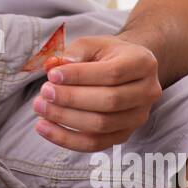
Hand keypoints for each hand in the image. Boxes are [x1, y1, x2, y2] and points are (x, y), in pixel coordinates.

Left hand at [32, 34, 161, 151]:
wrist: (126, 70)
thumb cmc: (107, 55)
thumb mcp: (93, 44)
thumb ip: (75, 52)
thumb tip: (55, 68)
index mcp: (143, 63)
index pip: (112, 73)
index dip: (80, 76)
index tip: (52, 75)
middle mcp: (147, 92)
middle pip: (109, 101)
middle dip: (71, 99)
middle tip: (44, 92)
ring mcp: (138, 117)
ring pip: (101, 125)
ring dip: (66, 119)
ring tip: (40, 108)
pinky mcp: (124, 135)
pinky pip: (95, 144)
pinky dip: (67, 138)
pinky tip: (45, 128)